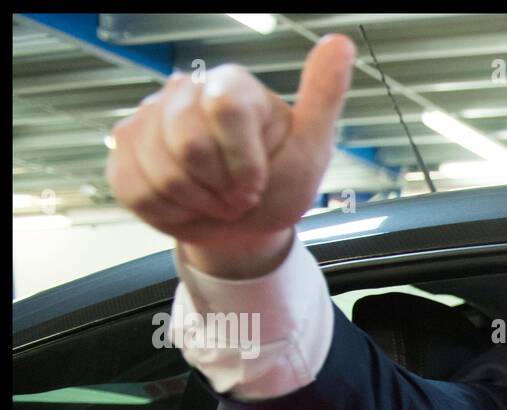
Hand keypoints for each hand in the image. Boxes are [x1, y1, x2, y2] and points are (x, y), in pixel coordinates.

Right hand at [106, 34, 354, 269]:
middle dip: (220, 188)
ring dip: (199, 203)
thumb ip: (323, 96)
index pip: (224, 109)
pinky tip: (189, 202)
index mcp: (231, 85)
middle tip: (238, 195)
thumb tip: (339, 45)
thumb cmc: (279, 184)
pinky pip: (137, 189)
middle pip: (188, 145)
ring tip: (216, 198)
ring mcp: (148, 119)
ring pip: (162, 173)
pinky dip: (170, 211)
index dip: (243, 162)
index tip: (258, 183)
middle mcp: (184, 92)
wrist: (246, 225)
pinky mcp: (124, 150)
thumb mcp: (312, 148)